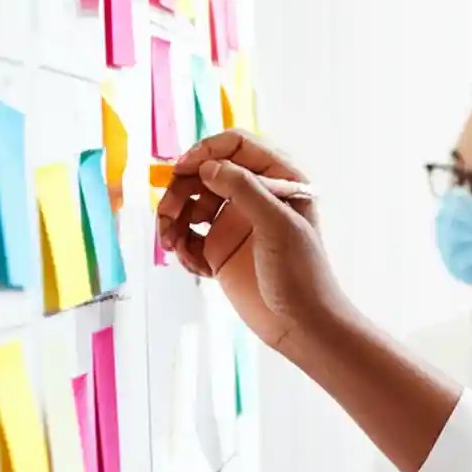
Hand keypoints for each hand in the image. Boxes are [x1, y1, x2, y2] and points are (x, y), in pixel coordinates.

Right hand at [156, 131, 352, 355]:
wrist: (302, 326)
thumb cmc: (303, 274)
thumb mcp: (278, 225)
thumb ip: (245, 189)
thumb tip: (208, 166)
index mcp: (279, 181)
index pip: (237, 146)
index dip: (207, 151)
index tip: (183, 168)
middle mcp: (255, 197)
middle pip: (206, 173)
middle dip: (182, 189)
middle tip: (168, 213)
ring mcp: (236, 223)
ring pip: (191, 203)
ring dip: (174, 218)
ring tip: (171, 243)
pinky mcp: (220, 250)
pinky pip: (189, 235)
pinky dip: (180, 243)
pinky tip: (187, 260)